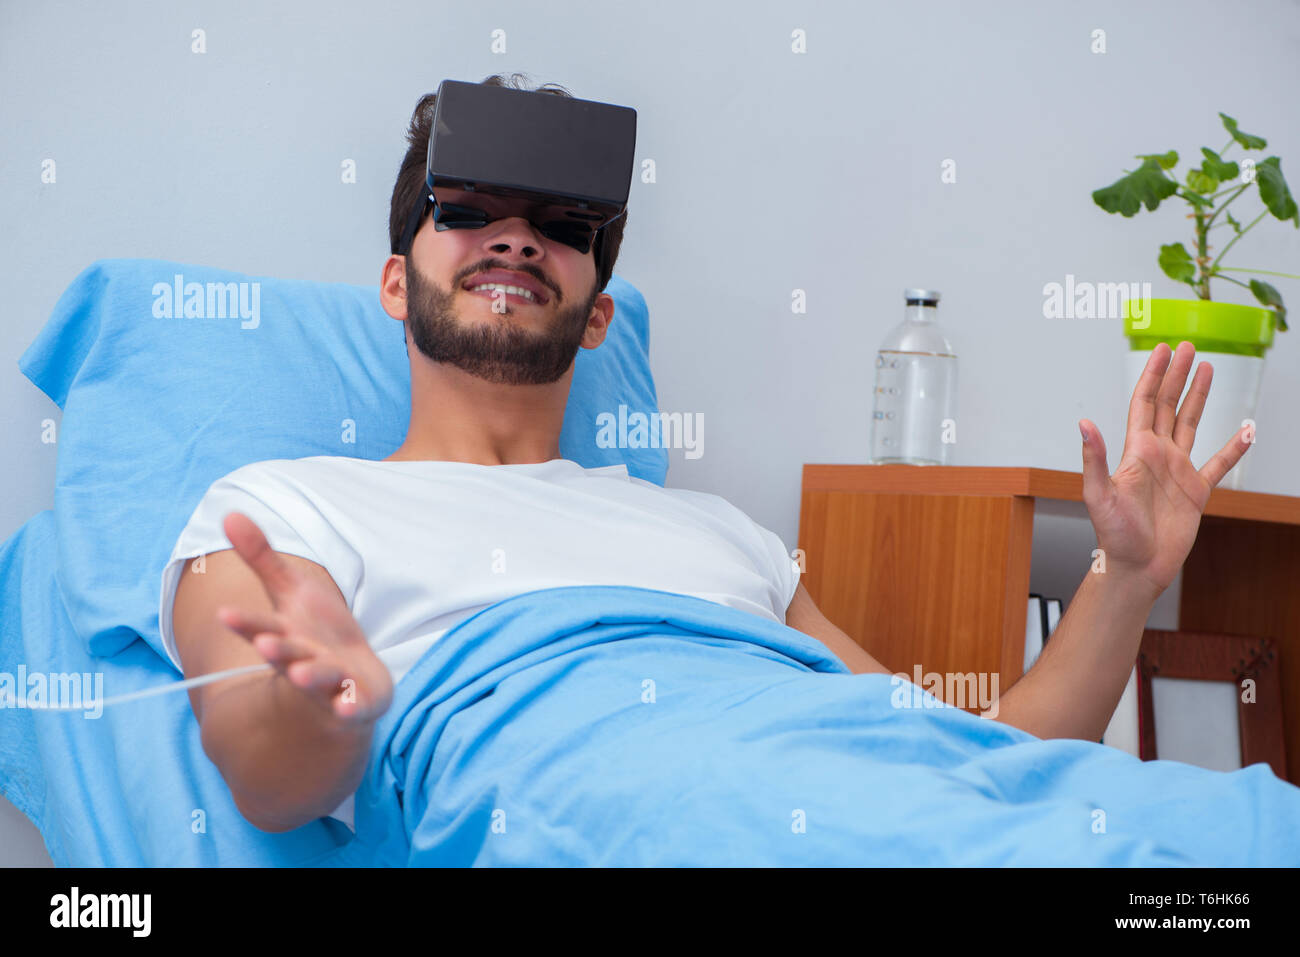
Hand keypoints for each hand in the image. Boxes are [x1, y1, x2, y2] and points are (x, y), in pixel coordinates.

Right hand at [214, 512, 392, 724]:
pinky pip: (352, 705)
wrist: (352, 680)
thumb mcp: (292, 591)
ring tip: (300, 674)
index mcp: (285, 636)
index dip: (245, 622)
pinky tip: (349, 707)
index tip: (224, 613)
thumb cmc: (316, 632)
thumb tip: (229, 513)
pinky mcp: (355, 699)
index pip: (261, 627)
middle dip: (277, 651)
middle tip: (264, 644)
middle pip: (287, 655)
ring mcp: (329, 683)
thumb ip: (262, 559)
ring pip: (318, 679)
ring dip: (309, 677)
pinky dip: (350, 706)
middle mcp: (303, 661)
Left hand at [1078, 341, 1252, 600]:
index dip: (1153, 375)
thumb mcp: (1098, 494)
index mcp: (1135, 451)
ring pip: (1191, 424)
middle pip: (1169, 405)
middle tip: (1188, 346)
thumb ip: (1093, 458)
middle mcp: (1156, 455)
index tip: (1162, 349)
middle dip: (1177, 375)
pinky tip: (1247, 430)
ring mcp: (1177, 471)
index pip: (1145, 403)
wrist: (1136, 567)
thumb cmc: (1113, 535)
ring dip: (1199, 397)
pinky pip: (1220, 464)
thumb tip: (1083, 423)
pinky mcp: (1196, 491)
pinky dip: (1234, 447)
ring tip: (1208, 368)